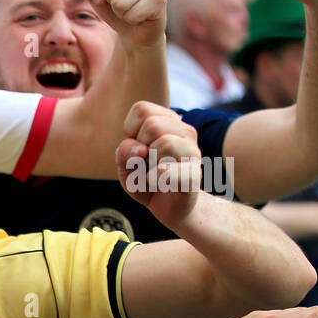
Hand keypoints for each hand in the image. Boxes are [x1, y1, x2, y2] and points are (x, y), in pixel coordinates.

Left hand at [117, 101, 201, 225]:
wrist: (170, 208)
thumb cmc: (146, 181)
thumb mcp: (125, 165)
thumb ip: (124, 152)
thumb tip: (139, 149)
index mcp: (169, 123)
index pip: (142, 109)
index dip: (131, 131)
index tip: (138, 147)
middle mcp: (185, 132)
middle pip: (152, 125)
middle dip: (139, 149)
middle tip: (146, 165)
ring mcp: (193, 152)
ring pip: (163, 143)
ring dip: (147, 166)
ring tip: (153, 174)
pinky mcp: (194, 174)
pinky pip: (166, 171)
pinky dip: (152, 180)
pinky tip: (159, 185)